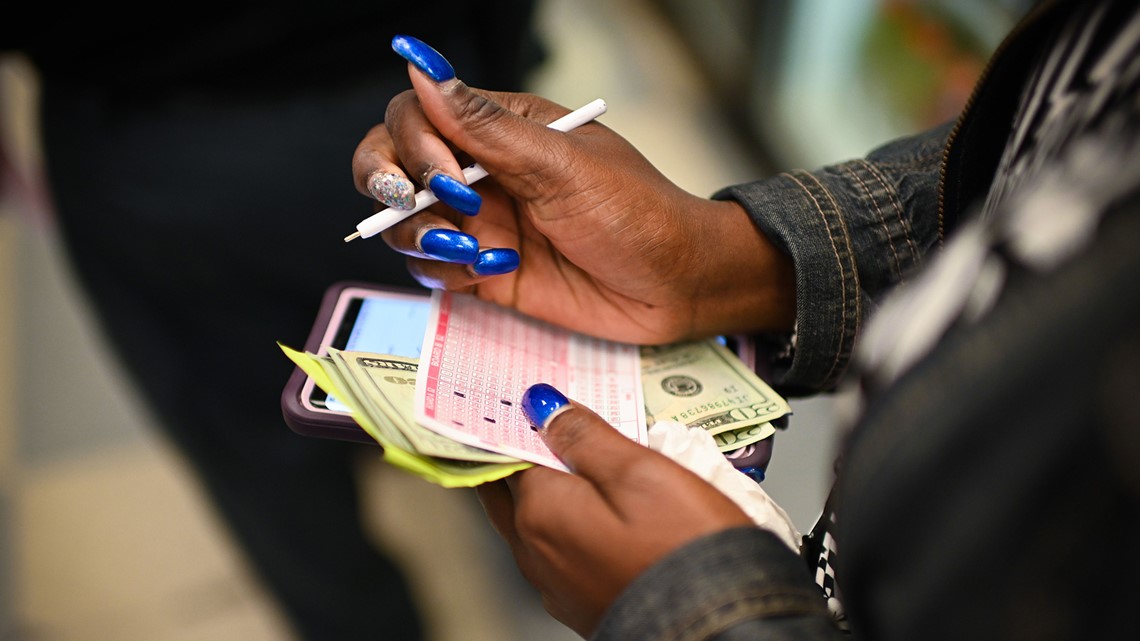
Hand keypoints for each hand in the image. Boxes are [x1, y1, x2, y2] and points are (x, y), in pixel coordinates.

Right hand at [353, 36, 794, 343]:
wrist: (677, 285)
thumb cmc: (638, 212)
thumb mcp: (561, 163)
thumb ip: (485, 125)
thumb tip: (423, 66)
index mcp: (501, 130)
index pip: (417, 116)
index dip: (414, 142)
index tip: (447, 173)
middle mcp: (482, 173)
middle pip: (392, 164)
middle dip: (389, 184)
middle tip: (414, 203)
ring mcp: (481, 223)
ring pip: (404, 223)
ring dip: (418, 235)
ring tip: (468, 248)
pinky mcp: (485, 271)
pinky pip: (432, 269)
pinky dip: (444, 272)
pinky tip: (492, 271)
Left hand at [476, 383, 753, 636]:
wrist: (718, 630)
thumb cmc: (685, 551)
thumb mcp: (639, 472)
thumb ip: (584, 436)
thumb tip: (543, 406)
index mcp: (540, 512)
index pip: (509, 449)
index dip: (523, 419)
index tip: (538, 399)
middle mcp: (535, 551)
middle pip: (513, 487)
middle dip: (526, 453)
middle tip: (552, 422)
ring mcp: (556, 583)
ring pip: (535, 521)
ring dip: (550, 489)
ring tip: (584, 461)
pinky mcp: (582, 603)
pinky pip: (561, 550)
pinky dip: (570, 523)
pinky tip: (602, 512)